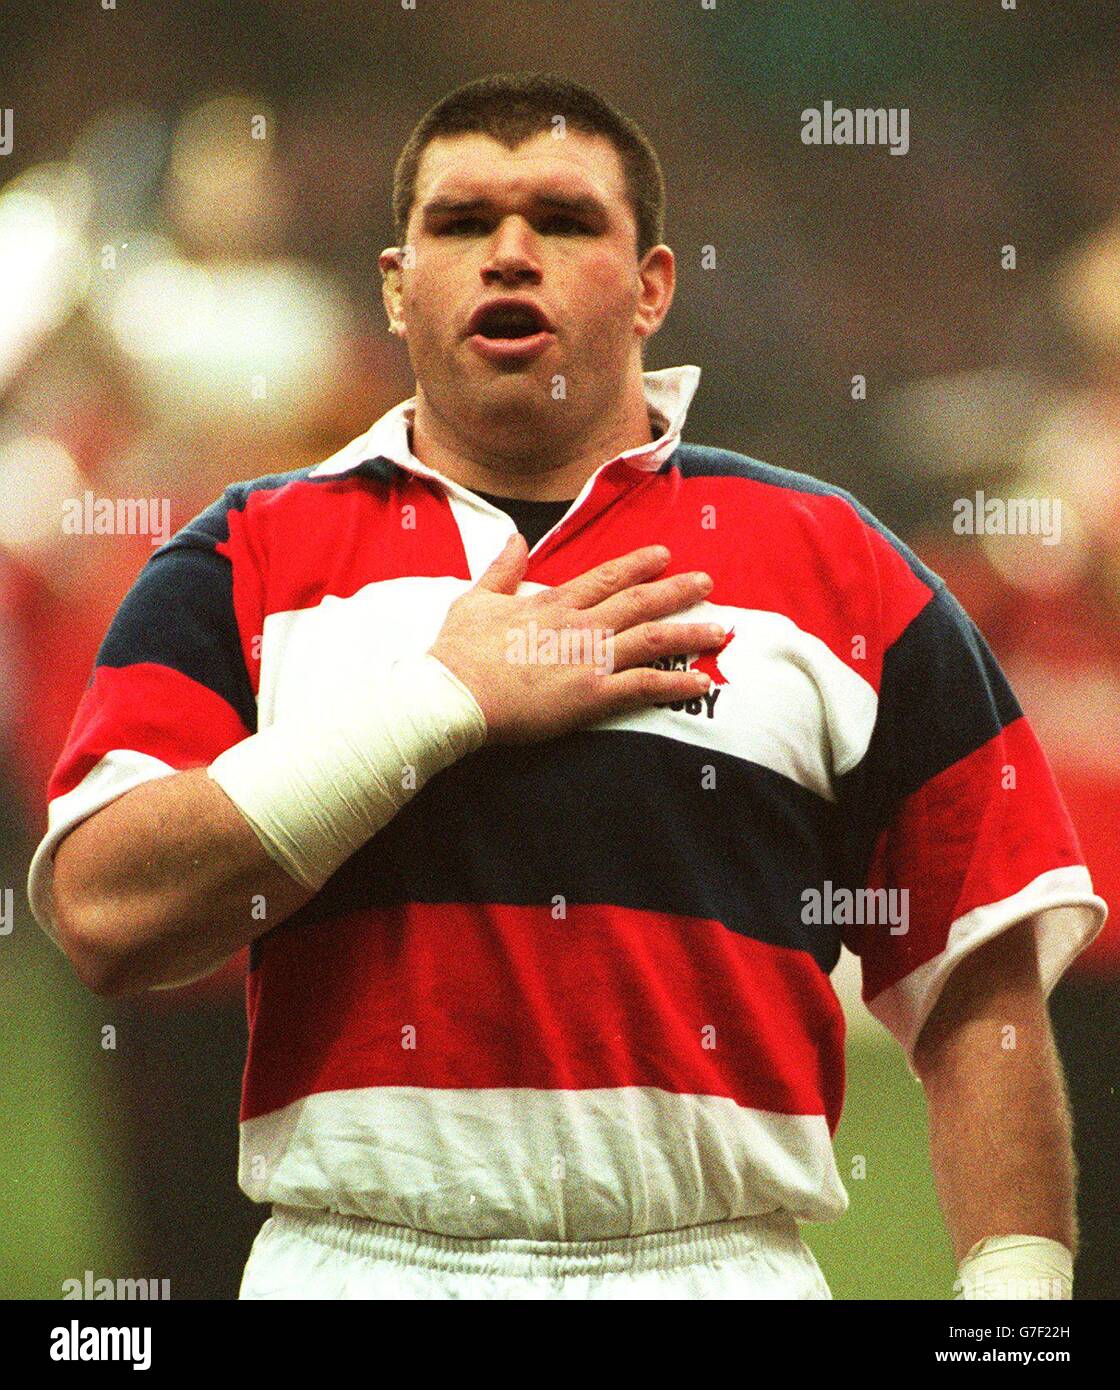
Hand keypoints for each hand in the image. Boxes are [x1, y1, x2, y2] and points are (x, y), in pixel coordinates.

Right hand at [429, 533, 723, 745]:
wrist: (452, 693)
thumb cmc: (457, 652)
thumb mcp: (474, 599)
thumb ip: (501, 568)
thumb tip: (516, 538)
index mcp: (552, 603)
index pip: (605, 578)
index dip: (638, 566)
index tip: (664, 556)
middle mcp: (579, 626)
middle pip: (639, 602)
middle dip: (677, 591)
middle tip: (708, 583)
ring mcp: (588, 659)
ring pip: (652, 639)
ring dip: (689, 632)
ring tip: (721, 629)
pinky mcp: (591, 695)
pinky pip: (644, 686)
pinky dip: (675, 683)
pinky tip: (701, 681)